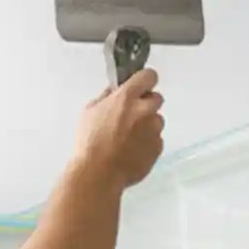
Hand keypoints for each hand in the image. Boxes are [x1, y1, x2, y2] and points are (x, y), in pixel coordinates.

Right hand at [73, 69, 164, 188]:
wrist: (99, 172)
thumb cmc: (90, 141)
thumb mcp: (90, 111)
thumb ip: (106, 98)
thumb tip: (115, 92)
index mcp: (127, 97)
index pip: (149, 75)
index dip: (144, 81)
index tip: (139, 87)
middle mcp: (145, 110)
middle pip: (157, 98)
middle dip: (146, 104)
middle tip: (131, 115)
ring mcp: (154, 130)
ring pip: (157, 121)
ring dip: (147, 125)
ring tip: (129, 139)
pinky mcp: (158, 148)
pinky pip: (156, 140)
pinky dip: (147, 143)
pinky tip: (132, 151)